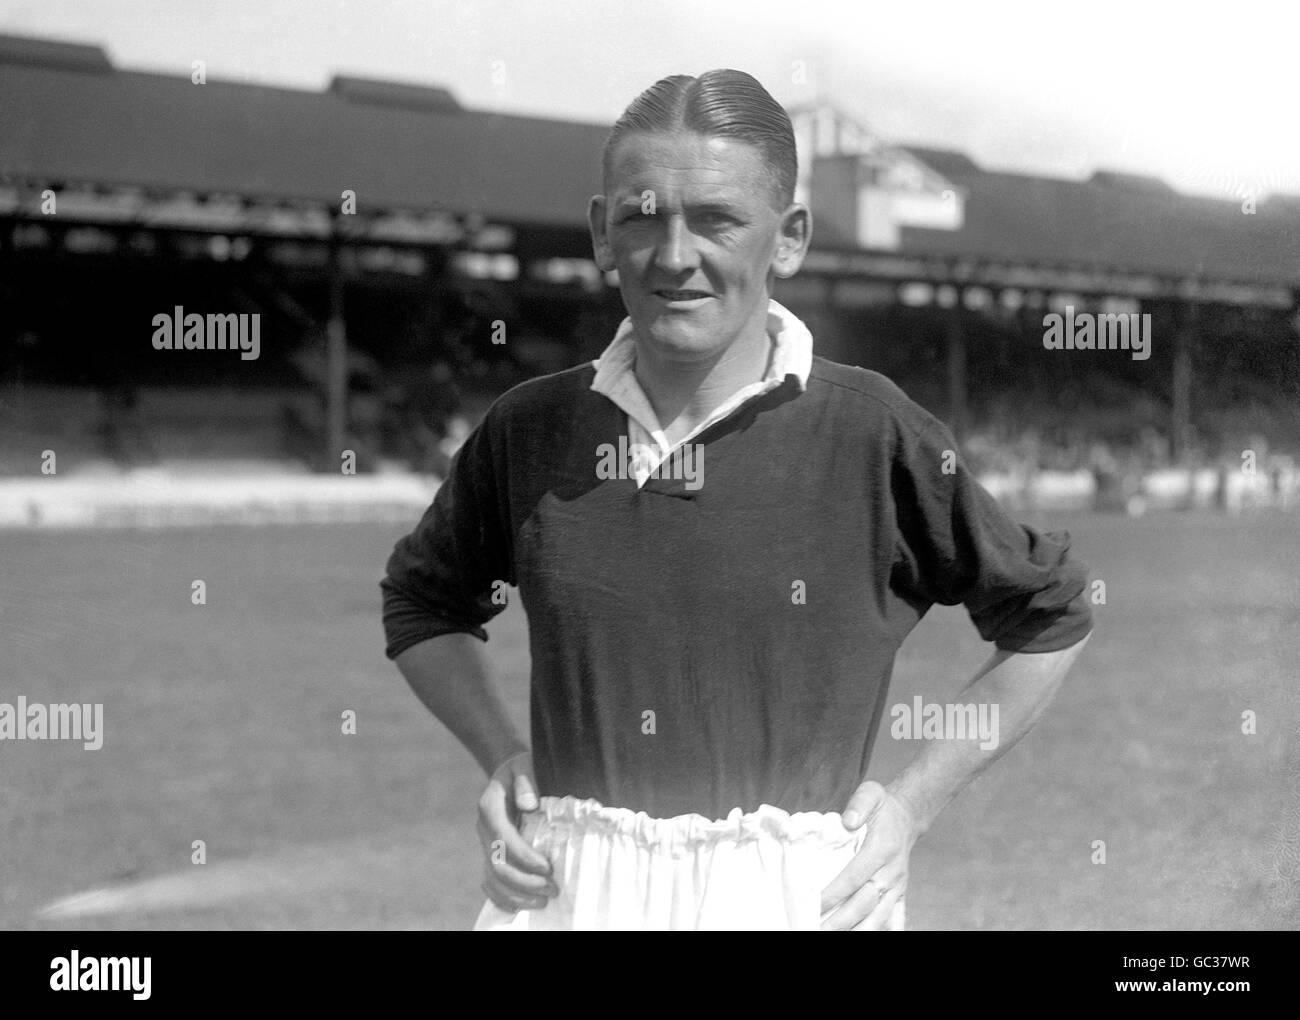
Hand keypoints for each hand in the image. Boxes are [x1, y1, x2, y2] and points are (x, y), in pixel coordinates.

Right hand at [476, 750, 558, 911]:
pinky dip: (501, 897)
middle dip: (524, 882)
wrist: (508, 772)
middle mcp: (483, 828)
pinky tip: (519, 906)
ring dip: (516, 894)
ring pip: (492, 877)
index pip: (503, 838)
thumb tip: (530, 805)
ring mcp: (484, 843)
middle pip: (497, 864)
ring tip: (542, 902)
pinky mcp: (489, 853)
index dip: (524, 857)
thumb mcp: (525, 765)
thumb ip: (526, 781)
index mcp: (490, 806)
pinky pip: (489, 880)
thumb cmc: (522, 768)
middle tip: (552, 890)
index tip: (547, 868)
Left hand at [820, 780, 919, 930]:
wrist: (908, 816)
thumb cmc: (882, 806)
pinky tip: (868, 935)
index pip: (854, 876)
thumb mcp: (870, 793)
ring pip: (879, 916)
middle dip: (841, 920)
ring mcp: (897, 885)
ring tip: (833, 936)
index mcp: (881, 850)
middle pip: (864, 903)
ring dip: (858, 929)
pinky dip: (887, 930)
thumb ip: (859, 804)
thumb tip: (848, 821)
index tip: (815, 905)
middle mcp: (891, 872)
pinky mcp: (900, 893)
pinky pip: (896, 916)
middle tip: (817, 929)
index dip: (834, 892)